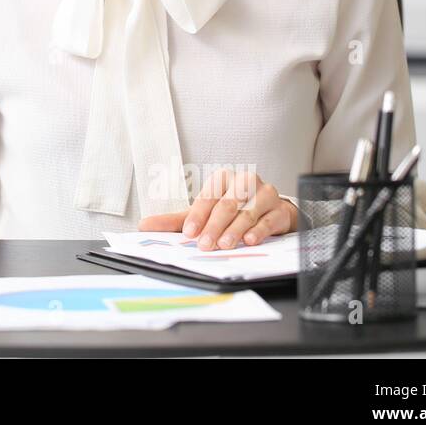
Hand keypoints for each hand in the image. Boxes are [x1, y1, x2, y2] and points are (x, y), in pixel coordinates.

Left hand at [137, 169, 297, 249]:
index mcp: (223, 179)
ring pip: (248, 212)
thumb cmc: (233, 210)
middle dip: (214, 226)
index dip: (198, 216)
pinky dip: (259, 230)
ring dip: (235, 230)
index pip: (208, 197)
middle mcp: (244, 182)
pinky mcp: (280, 209)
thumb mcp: (204, 213)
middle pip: (227, 204)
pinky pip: (269, 219)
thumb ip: (176, 221)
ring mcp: (265, 194)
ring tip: (225, 245)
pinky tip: (250, 240)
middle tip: (205, 245)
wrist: (271, 211)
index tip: (189, 234)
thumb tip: (144, 225)